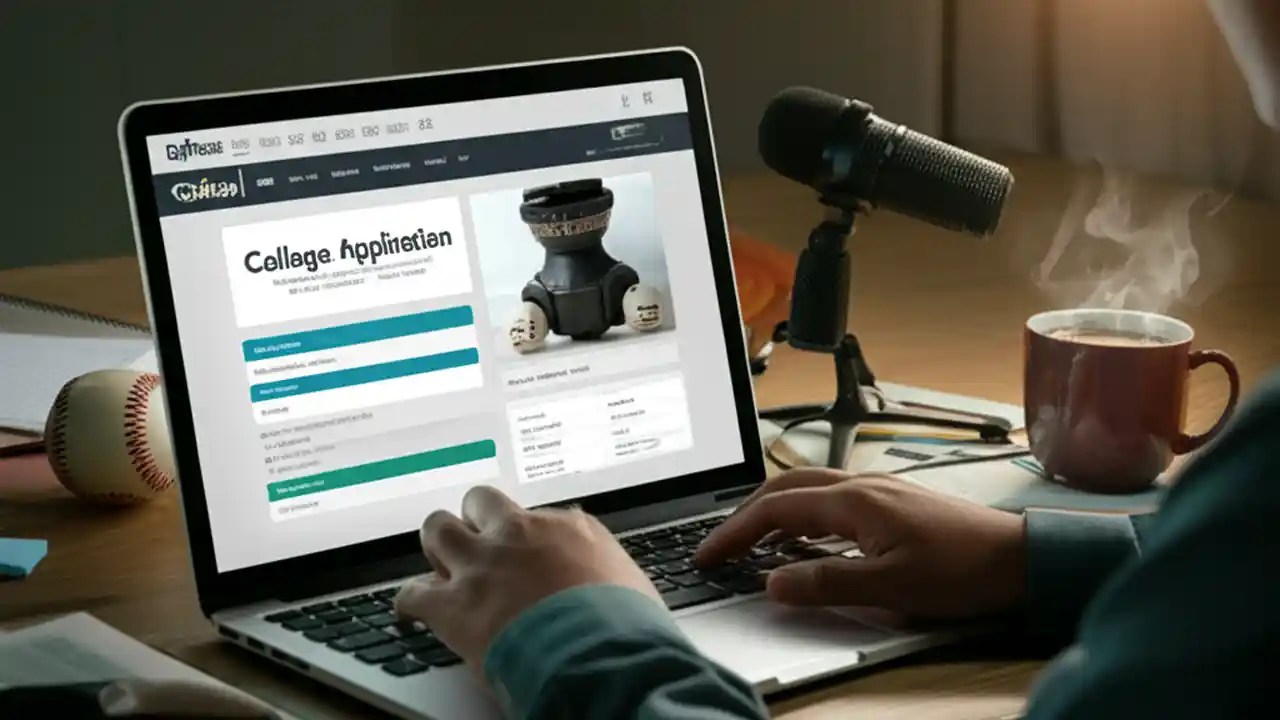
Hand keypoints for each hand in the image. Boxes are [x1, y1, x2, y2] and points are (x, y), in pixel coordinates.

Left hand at [394, 486, 657, 670]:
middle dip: (475, 521)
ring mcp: (482, 564)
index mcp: (566, 527)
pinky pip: (413, 592)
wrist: (602, 655)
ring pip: (438, 528)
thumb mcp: (630, 582)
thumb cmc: (626, 626)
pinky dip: (411, 603)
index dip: (525, 536)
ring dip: (439, 547)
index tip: (525, 550)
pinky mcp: (454, 604)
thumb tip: (609, 578)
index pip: (534, 515)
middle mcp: (519, 534)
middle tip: (479, 546)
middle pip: (480, 502)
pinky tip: (413, 613)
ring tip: (443, 567)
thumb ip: (606, 569)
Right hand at [695, 469, 1026, 618]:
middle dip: (743, 515)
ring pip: (806, 489)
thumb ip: (827, 583)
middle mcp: (861, 485)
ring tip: (749, 541)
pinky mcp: (891, 502)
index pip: (774, 509)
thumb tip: (774, 583)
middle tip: (718, 546)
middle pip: (783, 488)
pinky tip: (802, 539)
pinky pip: (829, 498)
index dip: (734, 532)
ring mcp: (877, 490)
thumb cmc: (965, 569)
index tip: (708, 554)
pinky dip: (800, 515)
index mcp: (854, 500)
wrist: (1021, 557)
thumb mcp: (890, 587)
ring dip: (770, 511)